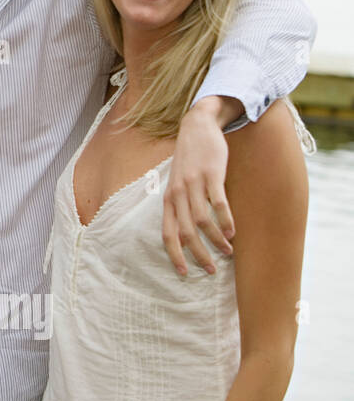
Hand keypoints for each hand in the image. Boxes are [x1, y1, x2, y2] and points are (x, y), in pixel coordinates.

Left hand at [163, 101, 235, 275]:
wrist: (197, 127)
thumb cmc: (189, 160)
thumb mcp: (178, 183)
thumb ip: (180, 206)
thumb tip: (185, 235)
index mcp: (168, 198)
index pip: (167, 233)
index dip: (174, 255)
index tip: (183, 273)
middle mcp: (178, 193)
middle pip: (185, 232)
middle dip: (198, 254)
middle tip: (210, 270)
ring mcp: (194, 184)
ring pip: (202, 221)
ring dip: (216, 240)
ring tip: (228, 251)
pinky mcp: (211, 175)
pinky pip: (218, 203)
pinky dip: (226, 221)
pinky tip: (233, 231)